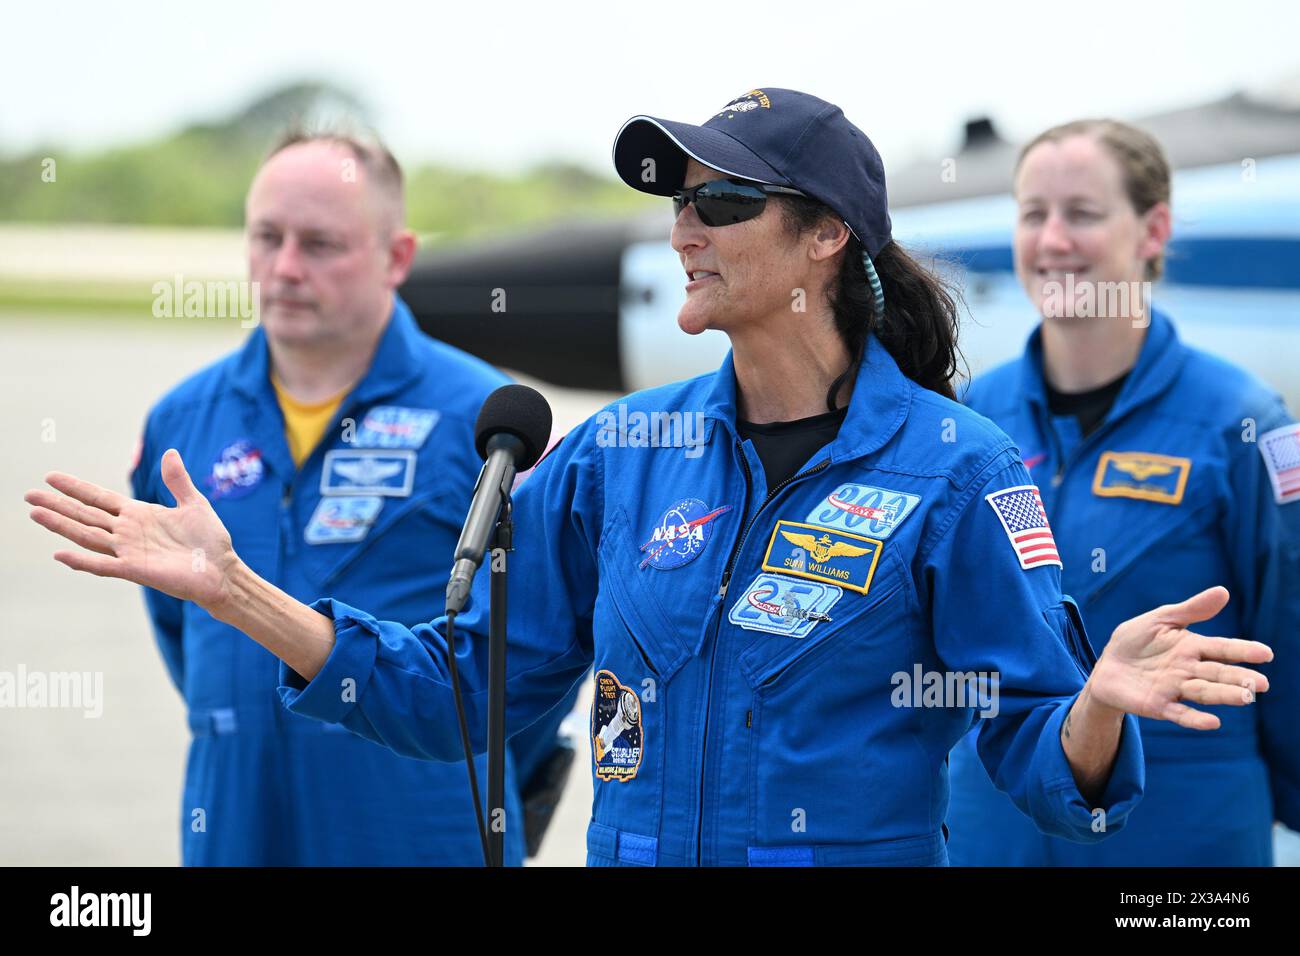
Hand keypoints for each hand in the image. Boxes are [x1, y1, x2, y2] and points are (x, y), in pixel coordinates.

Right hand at [26, 449, 239, 611]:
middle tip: (29, 494)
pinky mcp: (136, 570)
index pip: (99, 498)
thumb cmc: (209, 540)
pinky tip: (59, 553)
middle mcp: (128, 532)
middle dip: (58, 505)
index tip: (51, 477)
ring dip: (61, 525)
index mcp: (139, 514)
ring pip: (87, 536)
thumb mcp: (193, 503)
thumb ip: (177, 480)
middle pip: (85, 515)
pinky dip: (81, 560)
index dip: (76, 488)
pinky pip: (103, 565)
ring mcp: (129, 551)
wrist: (222, 570)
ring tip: (35, 514)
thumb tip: (169, 452)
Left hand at [1088, 586, 1271, 730]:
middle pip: (1218, 674)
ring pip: (1204, 693)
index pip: (1222, 648)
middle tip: (1262, 683)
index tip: (1265, 654)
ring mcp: (1175, 689)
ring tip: (1246, 698)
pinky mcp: (1159, 706)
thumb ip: (1190, 610)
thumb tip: (1223, 591)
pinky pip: (1180, 714)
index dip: (1243, 651)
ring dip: (1225, 696)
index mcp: (1192, 647)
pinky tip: (1213, 723)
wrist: (1106, 667)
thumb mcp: (1159, 620)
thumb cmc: (1135, 642)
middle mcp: (1188, 670)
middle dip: (1240, 678)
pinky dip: (1195, 719)